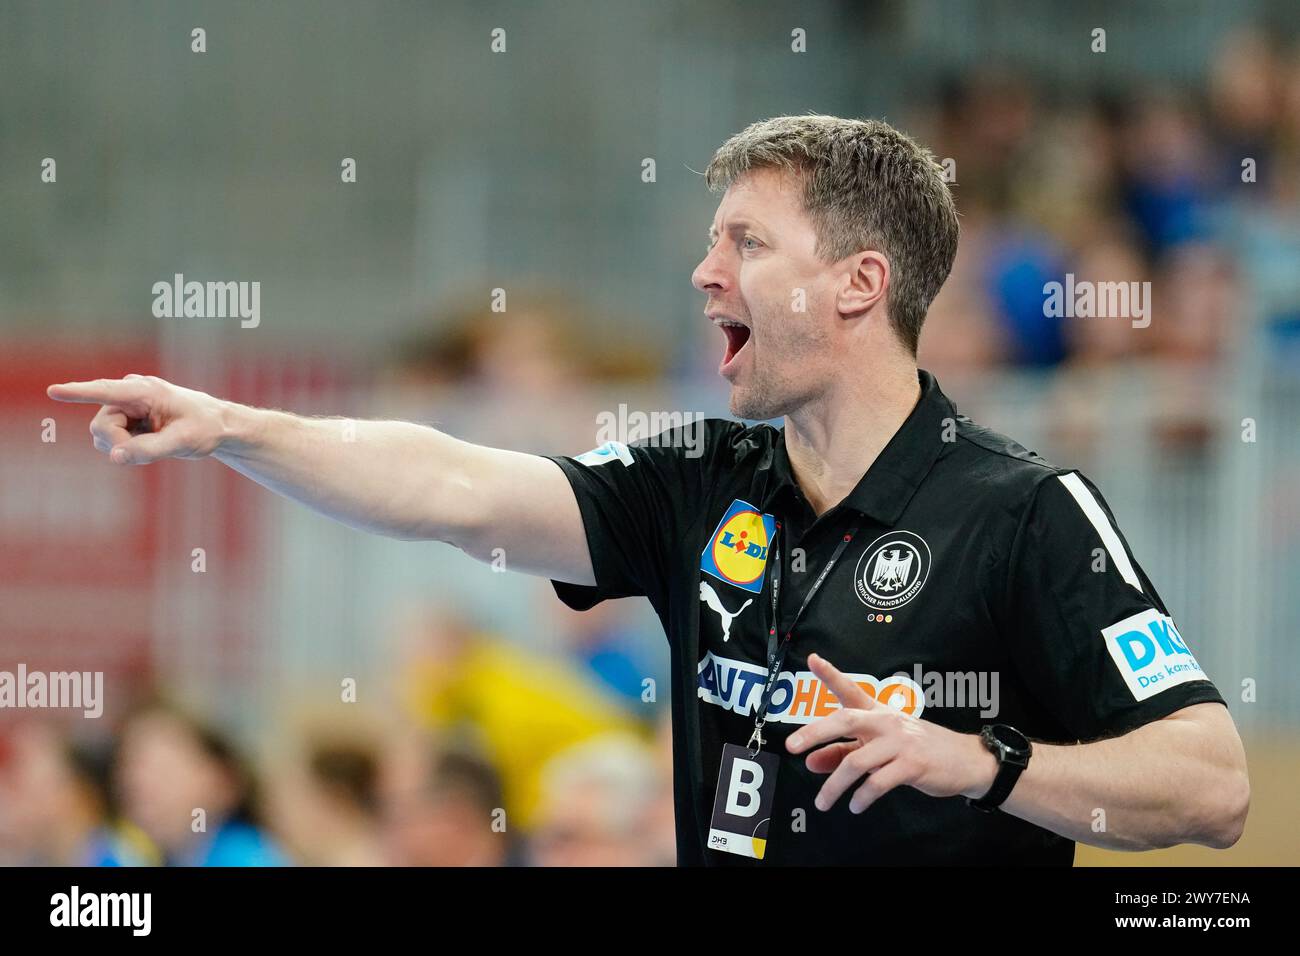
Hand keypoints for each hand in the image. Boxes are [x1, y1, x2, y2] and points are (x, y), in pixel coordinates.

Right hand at [47, 374, 230, 464]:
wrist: (216, 426)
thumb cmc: (205, 428)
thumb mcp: (183, 442)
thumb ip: (148, 450)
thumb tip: (114, 457)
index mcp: (145, 390)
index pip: (105, 391)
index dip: (78, 392)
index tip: (53, 391)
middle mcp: (129, 394)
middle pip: (101, 426)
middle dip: (118, 444)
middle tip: (147, 452)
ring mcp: (125, 406)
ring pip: (104, 435)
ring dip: (124, 447)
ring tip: (156, 442)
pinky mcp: (125, 418)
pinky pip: (112, 440)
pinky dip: (128, 448)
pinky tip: (151, 441)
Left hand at [785, 653, 997, 813]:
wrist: (965, 761)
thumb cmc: (917, 750)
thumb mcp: (879, 747)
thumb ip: (843, 752)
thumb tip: (811, 762)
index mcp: (878, 712)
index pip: (850, 689)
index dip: (831, 674)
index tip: (813, 659)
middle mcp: (886, 722)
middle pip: (845, 720)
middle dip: (815, 732)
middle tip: (792, 746)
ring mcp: (900, 742)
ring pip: (856, 761)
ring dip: (834, 786)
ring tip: (823, 802)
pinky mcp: (912, 764)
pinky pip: (878, 781)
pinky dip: (862, 797)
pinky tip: (856, 806)